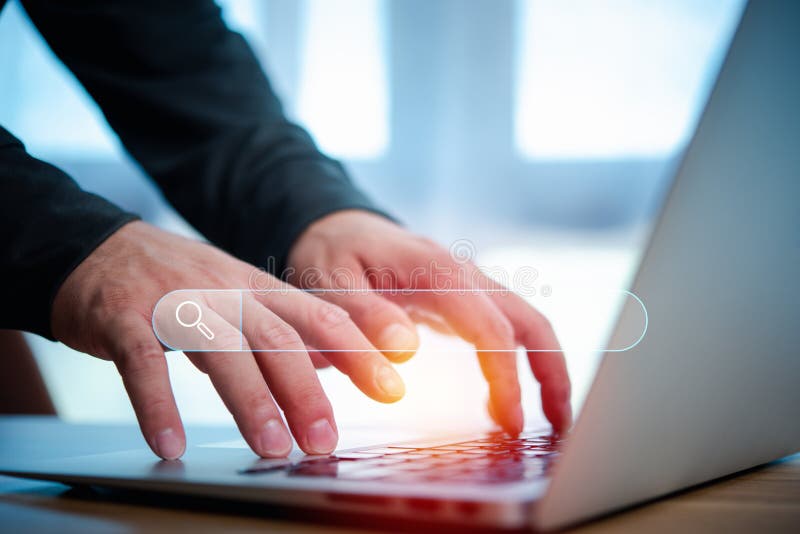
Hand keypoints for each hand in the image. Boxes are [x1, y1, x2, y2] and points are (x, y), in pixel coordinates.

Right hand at [52, 221, 405, 458]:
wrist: (97, 248)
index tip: (391, 386)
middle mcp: (223, 292)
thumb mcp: (235, 297)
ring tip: (272, 447)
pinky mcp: (122, 316)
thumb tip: (323, 373)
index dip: (357, 350)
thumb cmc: (176, 283)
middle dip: (307, 391)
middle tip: (326, 439)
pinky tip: (171, 441)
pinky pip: (142, 361)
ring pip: (221, 350)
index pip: (318, 316)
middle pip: (276, 338)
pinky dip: (158, 403)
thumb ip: (275, 329)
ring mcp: (174, 301)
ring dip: (250, 402)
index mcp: (256, 289)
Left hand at [287, 211, 571, 433]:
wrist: (336, 228)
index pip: (490, 327)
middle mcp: (462, 273)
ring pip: (525, 323)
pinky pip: (504, 327)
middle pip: (527, 321)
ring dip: (546, 368)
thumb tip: (407, 352)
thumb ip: (364, 317)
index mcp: (435, 270)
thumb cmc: (332, 255)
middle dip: (551, 374)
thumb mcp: (330, 283)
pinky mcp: (464, 298)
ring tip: (552, 418)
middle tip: (558, 427)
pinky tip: (511, 395)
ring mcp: (468, 284)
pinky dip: (521, 361)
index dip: (505, 376)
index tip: (508, 419)